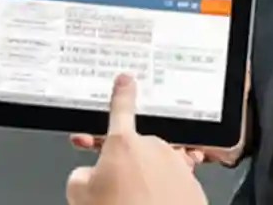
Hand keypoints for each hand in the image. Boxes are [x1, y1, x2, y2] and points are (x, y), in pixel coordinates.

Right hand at [65, 74, 207, 204]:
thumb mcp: (79, 195)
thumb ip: (80, 176)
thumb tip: (87, 177)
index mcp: (124, 144)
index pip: (121, 109)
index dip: (122, 93)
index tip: (126, 80)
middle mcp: (155, 149)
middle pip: (137, 150)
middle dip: (125, 166)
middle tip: (112, 191)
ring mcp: (178, 167)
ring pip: (157, 170)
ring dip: (146, 184)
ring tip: (132, 203)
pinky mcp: (194, 189)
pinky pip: (174, 188)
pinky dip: (164, 198)